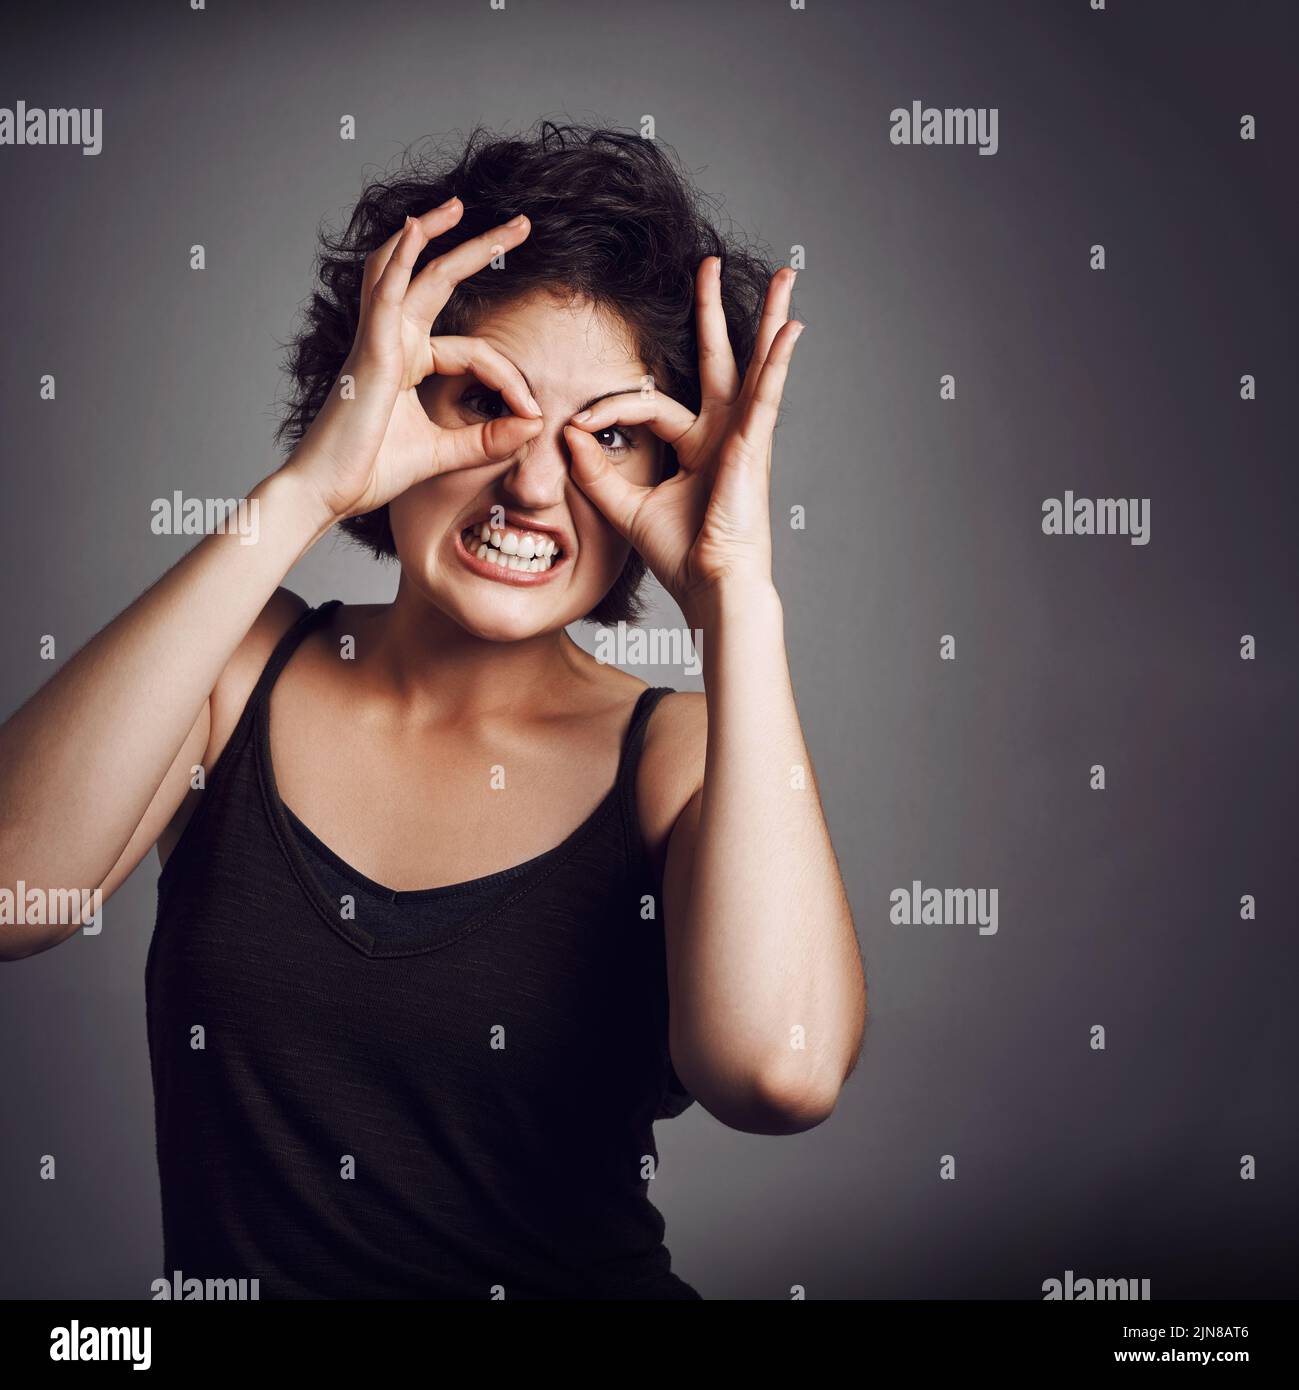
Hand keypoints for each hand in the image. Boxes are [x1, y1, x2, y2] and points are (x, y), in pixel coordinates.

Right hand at [283, 200, 544, 523]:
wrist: (328, 491)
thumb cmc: (372, 471)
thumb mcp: (444, 453)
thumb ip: (487, 440)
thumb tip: (533, 425)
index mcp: (408, 360)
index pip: (475, 351)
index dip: (511, 380)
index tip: (534, 415)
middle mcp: (392, 340)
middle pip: (439, 279)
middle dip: (480, 248)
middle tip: (521, 224)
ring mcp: (378, 341)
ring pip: (408, 270)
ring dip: (434, 233)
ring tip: (462, 204)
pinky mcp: (371, 352)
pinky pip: (386, 294)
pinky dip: (402, 260)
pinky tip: (417, 230)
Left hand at [563, 258, 802, 610]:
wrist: (712, 586)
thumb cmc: (680, 555)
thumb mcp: (625, 508)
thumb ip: (595, 471)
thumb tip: (567, 431)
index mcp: (698, 447)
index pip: (647, 405)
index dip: (608, 410)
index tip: (577, 426)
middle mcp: (724, 434)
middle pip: (721, 361)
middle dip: (715, 314)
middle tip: (711, 266)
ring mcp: (744, 437)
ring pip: (756, 366)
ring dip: (768, 319)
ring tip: (788, 278)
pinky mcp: (754, 447)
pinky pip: (767, 396)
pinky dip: (779, 362)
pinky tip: (791, 329)